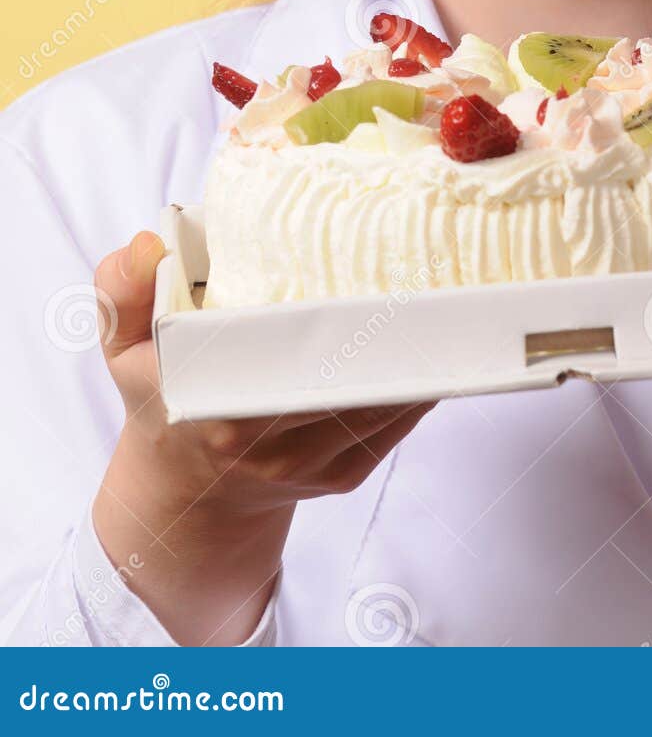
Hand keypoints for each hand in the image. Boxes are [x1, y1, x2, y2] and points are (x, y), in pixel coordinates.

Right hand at [92, 230, 436, 643]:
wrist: (187, 492)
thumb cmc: (161, 400)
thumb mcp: (122, 343)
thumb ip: (120, 288)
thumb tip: (148, 243)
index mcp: (209, 399)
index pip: (282, 345)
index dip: (333, 310)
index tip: (368, 267)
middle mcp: (262, 439)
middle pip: (348, 370)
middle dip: (392, 324)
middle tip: (427, 267)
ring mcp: (308, 464)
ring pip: (382, 400)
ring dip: (417, 351)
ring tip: (446, 295)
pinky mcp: (342, 478)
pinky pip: (396, 426)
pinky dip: (421, 384)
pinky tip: (437, 343)